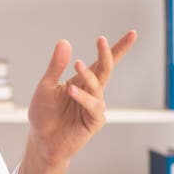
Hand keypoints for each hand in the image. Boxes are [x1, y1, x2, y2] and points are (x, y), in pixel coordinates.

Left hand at [27, 30, 137, 165]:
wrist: (41, 139)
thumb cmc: (44, 113)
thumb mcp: (46, 85)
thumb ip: (56, 66)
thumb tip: (65, 42)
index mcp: (82, 81)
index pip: (101, 62)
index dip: (116, 49)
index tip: (132, 34)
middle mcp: (91, 92)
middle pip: (105, 69)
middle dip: (106, 54)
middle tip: (100, 40)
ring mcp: (94, 106)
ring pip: (97, 86)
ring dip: (88, 75)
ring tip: (77, 64)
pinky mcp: (94, 121)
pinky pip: (93, 106)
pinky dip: (83, 97)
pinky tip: (72, 91)